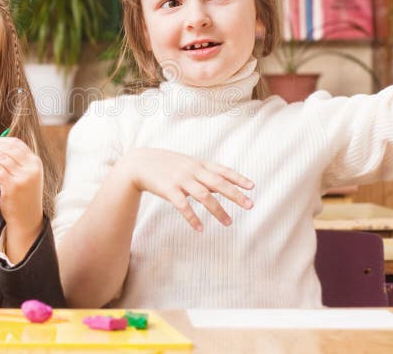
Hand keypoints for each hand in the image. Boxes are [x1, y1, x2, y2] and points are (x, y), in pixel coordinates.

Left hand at [0, 137, 43, 261]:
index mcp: (36, 162)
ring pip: (2, 157)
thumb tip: (1, 145)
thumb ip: (18, 161)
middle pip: (9, 148)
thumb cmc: (23, 196)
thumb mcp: (26, 175)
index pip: (17, 143)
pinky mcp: (13, 185)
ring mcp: (24, 176)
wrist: (27, 218)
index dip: (1, 140)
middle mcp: (32, 167)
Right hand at [116, 148, 253, 230]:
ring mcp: (181, 180)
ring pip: (204, 196)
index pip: (222, 170)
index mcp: (198, 164)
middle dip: (235, 194)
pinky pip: (183, 206)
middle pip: (218, 183)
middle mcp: (192, 170)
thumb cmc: (166, 164)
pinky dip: (192, 218)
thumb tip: (223, 184)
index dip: (238, 178)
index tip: (252, 187)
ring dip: (218, 210)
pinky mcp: (168, 190)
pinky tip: (200, 228)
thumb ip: (204, 172)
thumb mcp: (187, 163)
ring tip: (229, 223)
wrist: (140, 163)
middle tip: (250, 205)